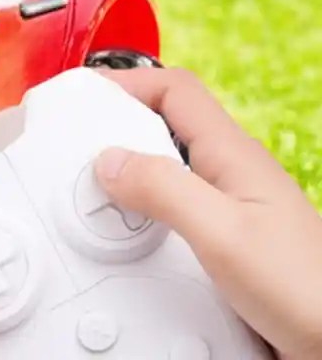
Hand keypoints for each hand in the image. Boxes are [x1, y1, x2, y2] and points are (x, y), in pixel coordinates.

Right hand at [95, 67, 321, 359]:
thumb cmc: (308, 290)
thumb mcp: (223, 234)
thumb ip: (164, 191)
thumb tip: (109, 162)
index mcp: (233, 155)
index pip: (175, 89)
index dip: (125, 82)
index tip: (81, 94)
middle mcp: (232, 173)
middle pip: (164, 124)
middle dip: (117, 126)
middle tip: (76, 144)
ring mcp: (231, 205)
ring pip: (166, 166)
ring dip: (127, 170)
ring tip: (95, 188)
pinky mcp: (226, 239)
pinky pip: (173, 206)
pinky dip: (141, 209)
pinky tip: (128, 233)